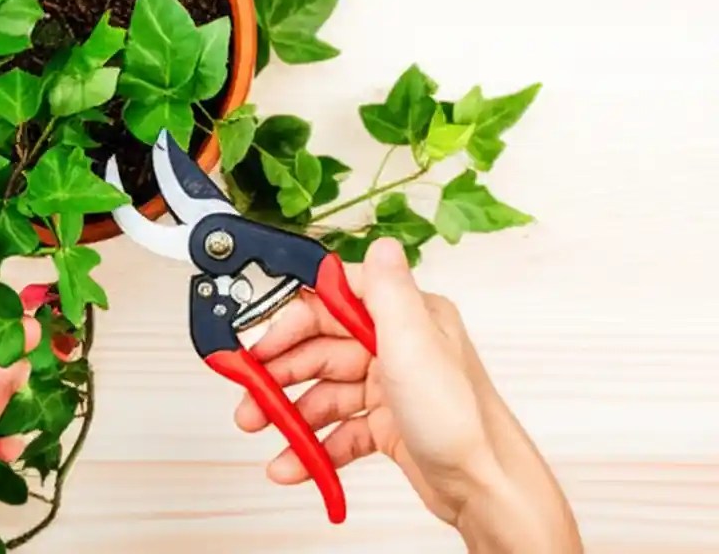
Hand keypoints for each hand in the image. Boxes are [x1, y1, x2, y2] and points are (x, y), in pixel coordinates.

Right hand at [234, 237, 582, 552]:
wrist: (484, 488)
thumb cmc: (459, 419)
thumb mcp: (414, 344)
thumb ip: (388, 292)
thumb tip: (380, 244)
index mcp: (406, 316)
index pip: (333, 303)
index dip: (289, 321)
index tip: (257, 342)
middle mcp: (397, 346)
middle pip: (321, 348)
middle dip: (279, 373)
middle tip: (249, 394)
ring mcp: (391, 386)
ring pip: (324, 392)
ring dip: (289, 413)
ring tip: (263, 428)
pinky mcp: (388, 424)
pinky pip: (338, 429)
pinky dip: (313, 446)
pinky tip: (293, 461)